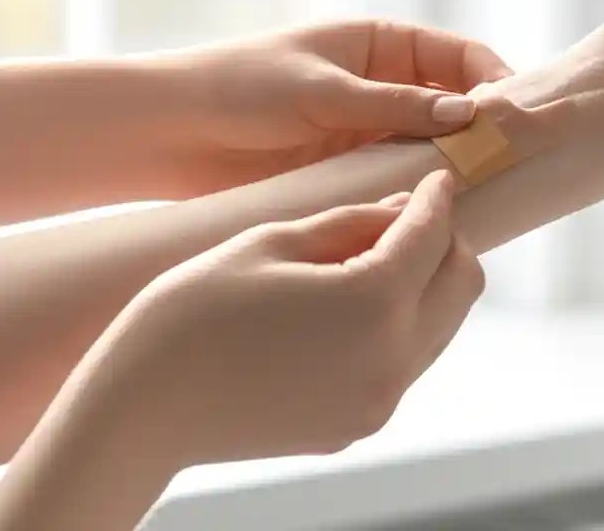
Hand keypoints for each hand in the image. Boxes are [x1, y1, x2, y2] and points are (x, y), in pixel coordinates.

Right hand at [106, 170, 481, 465]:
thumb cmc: (191, 312)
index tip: (435, 178)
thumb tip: (404, 209)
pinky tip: (349, 308)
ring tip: (375, 258)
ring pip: (440, 327)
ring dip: (424, 286)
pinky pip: (404, 363)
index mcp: (372, 302)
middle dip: (446, 242)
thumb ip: (351, 221)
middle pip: (461, 284)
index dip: (437, 199)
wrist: (142, 410)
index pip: (434, 236)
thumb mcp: (271, 241)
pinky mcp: (358, 425)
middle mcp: (391, 359)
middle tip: (408, 217)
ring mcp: (378, 401)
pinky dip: (397, 327)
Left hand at [171, 21, 512, 191]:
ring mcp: (368, 130)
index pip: (458, 55)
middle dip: (483, 127)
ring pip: (431, 146)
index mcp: (378, 43)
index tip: (513, 116)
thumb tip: (468, 113)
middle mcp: (381, 85)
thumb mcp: (323, 90)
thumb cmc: (240, 87)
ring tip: (482, 191)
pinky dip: (421, 190)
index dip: (492, 80)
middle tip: (512, 161)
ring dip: (454, 164)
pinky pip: (398, 178)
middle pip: (454, 103)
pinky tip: (437, 210)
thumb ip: (394, 103)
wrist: (172, 133)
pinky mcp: (349, 170)